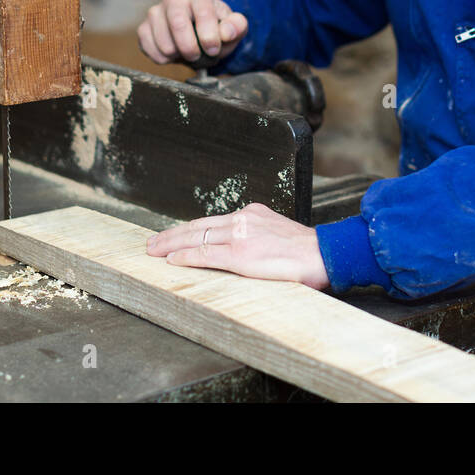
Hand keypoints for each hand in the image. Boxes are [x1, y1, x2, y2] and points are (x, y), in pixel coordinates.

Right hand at [137, 0, 247, 65]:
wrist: (198, 36)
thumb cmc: (216, 29)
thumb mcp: (233, 28)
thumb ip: (237, 27)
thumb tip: (226, 33)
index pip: (203, 12)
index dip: (209, 36)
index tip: (214, 50)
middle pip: (178, 24)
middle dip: (190, 47)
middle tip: (197, 56)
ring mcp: (155, 12)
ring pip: (163, 42)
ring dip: (178, 55)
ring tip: (186, 52)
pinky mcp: (143, 27)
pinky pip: (149, 48)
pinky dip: (163, 58)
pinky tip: (173, 53)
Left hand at [146, 203, 330, 289]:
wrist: (324, 254)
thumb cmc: (305, 251)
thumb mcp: (277, 232)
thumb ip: (256, 235)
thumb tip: (243, 248)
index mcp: (251, 214)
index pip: (210, 221)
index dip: (188, 230)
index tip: (173, 236)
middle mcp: (242, 220)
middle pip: (197, 226)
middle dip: (171, 235)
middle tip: (151, 243)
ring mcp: (240, 236)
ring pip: (196, 237)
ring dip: (171, 245)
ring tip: (153, 251)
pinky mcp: (241, 255)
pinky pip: (206, 255)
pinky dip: (186, 257)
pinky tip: (172, 261)